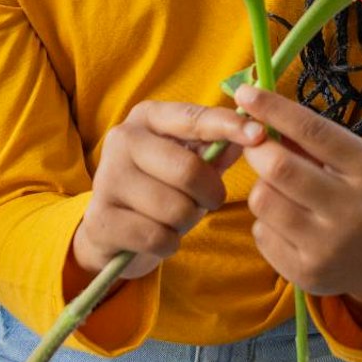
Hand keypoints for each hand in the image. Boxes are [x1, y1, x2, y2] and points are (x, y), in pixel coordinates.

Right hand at [73, 100, 263, 280]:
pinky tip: (159, 238)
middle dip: (210, 193)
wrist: (112, 231)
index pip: (194, 118)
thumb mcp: (191, 162)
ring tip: (175, 218)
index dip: (228, 126)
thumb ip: (220, 148)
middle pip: (188, 170)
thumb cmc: (161, 187)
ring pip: (175, 209)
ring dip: (187, 221)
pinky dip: (169, 243)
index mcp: (147, 117)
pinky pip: (157, 237)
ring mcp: (107, 178)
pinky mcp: (101, 219)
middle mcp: (122, 140)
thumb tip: (257, 134)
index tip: (259, 134)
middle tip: (208, 201)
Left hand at [236, 85, 361, 309]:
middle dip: (256, 150)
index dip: (274, 109)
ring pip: (262, 200)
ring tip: (280, 189)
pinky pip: (261, 233)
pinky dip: (265, 221)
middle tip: (256, 146)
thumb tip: (263, 111)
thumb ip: (316, 140)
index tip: (246, 92)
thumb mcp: (359, 162)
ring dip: (261, 187)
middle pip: (279, 167)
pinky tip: (288, 223)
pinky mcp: (307, 272)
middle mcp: (353, 210)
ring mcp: (329, 246)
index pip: (314, 131)